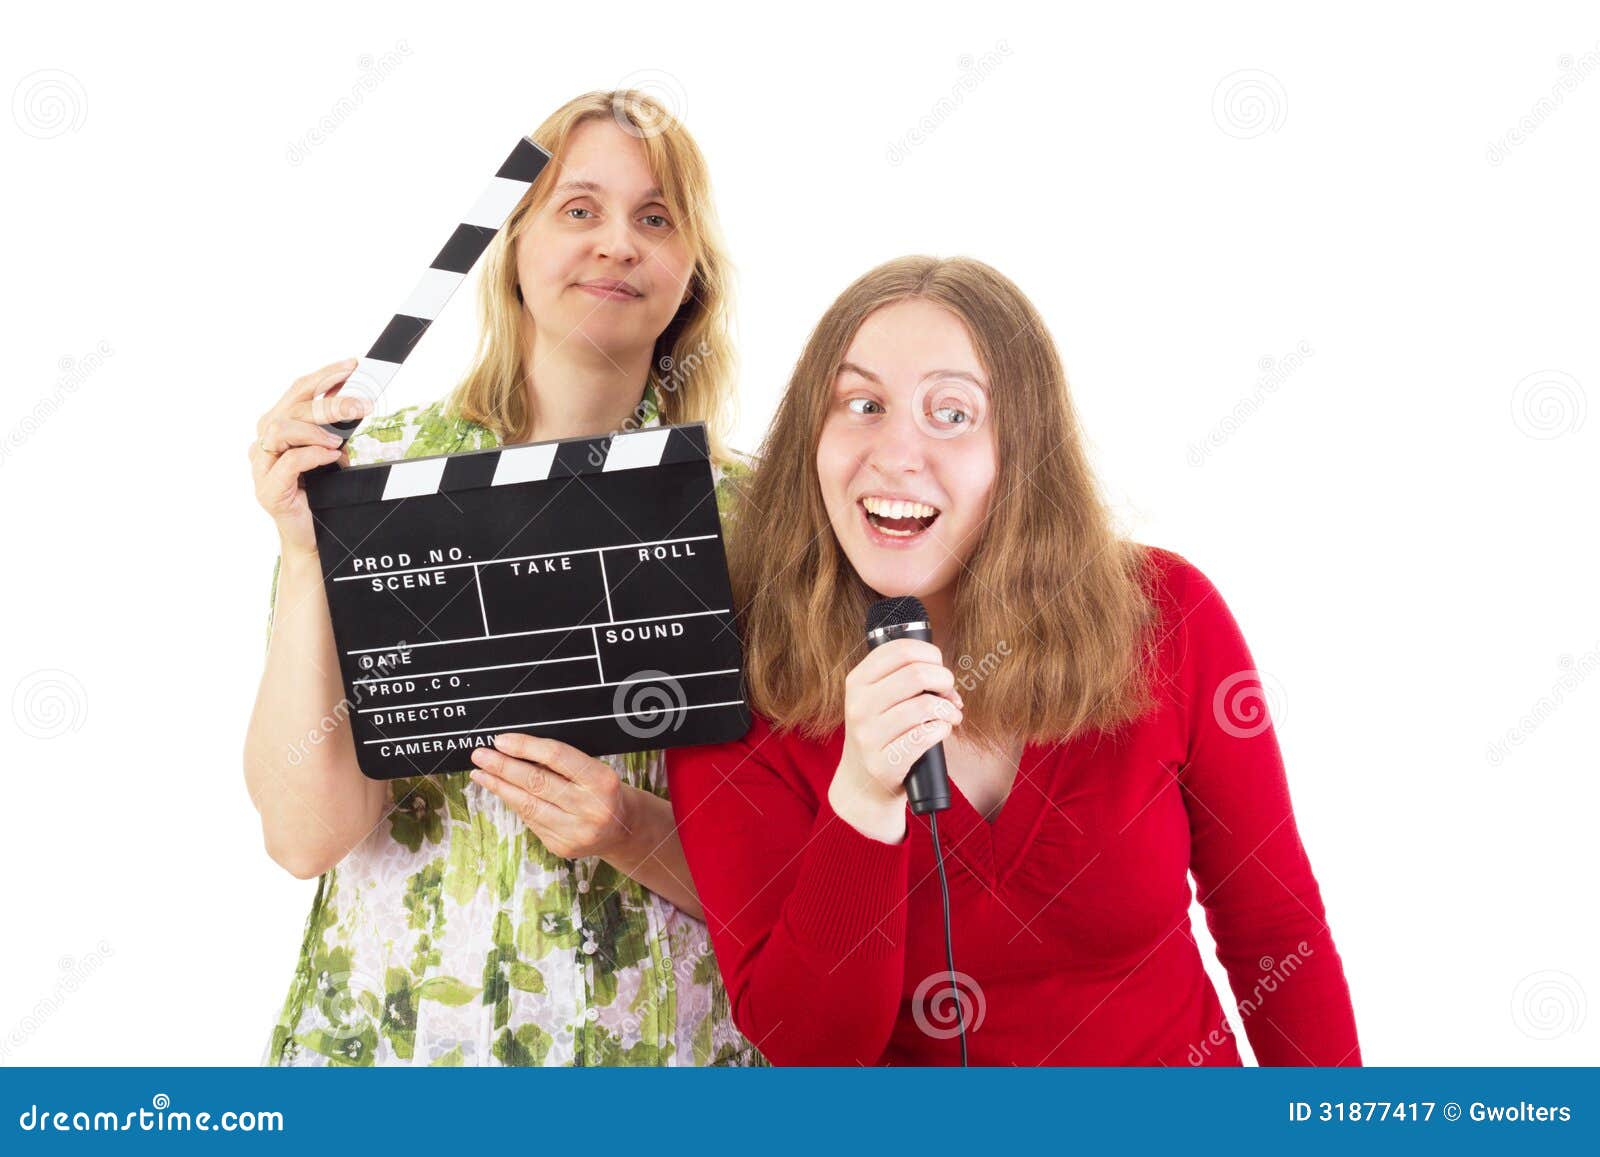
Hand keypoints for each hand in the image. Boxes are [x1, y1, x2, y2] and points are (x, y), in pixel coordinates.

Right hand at [249, 358, 372, 556]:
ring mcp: (261, 467)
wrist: (314, 539)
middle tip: (362, 404)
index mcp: (276, 428)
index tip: (352, 365)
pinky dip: (313, 454)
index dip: (323, 376)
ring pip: (281, 429)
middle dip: (328, 401)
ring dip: (316, 429)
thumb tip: (353, 399)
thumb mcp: (333, 453)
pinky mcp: (268, 490)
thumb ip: (335, 428)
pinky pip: (288, 462)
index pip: (297, 392)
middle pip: (290, 407)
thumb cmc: (321, 494)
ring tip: (340, 439)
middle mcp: (264, 444)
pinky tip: (332, 455)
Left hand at [468, 733, 632, 859]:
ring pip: (528, 805)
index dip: (525, 746)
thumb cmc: (604, 791)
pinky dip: (515, 804)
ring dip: (500, 787)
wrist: (624, 829)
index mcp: (602, 781)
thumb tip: (515, 750)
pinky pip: (531, 821)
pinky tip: (503, 792)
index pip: (557, 756)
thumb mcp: (595, 769)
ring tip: (481, 774)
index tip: (501, 740)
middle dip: (503, 767)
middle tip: (480, 755)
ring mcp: (575, 832)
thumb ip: (562, 762)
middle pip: (537, 782)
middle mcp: (591, 808)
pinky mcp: (562, 847)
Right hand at [828, 637, 963, 843]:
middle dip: (945, 680)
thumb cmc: (881, 732)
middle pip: (917, 674)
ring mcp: (868, 736)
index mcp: (857, 681)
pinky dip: (943, 730)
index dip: (930, 654)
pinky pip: (925, 736)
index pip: (900, 649)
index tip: (939, 668)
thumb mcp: (876, 699)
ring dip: (949, 710)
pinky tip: (942, 731)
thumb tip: (944, 673)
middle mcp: (858, 706)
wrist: (861, 784)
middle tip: (949, 694)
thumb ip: (901, 677)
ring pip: (924, 706)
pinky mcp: (883, 763)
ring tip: (951, 716)